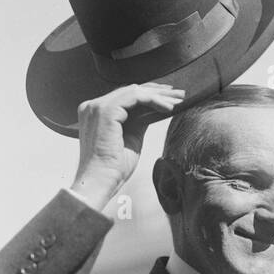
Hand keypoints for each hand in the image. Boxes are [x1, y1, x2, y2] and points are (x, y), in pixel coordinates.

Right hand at [70, 82, 184, 210]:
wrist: (101, 182)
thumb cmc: (114, 168)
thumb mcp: (131, 138)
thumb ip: (138, 121)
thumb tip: (154, 110)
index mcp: (96, 112)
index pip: (125, 96)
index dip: (149, 94)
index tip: (169, 97)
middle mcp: (93, 106)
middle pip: (131, 91)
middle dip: (157, 92)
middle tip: (179, 94)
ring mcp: (97, 107)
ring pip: (134, 91)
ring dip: (159, 95)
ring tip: (177, 101)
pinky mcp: (106, 110)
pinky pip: (135, 97)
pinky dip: (153, 100)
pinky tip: (168, 108)